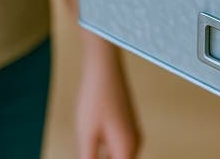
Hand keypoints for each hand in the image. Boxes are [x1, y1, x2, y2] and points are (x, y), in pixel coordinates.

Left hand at [76, 33, 140, 158]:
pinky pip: (117, 150)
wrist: (104, 70)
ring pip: (118, 158)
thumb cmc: (95, 100)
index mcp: (127, 149)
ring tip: (86, 152)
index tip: (88, 158)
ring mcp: (132, 134)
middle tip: (85, 154)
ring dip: (102, 158)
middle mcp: (134, 143)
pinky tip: (90, 152)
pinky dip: (105, 155)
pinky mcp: (125, 126)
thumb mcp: (87, 137)